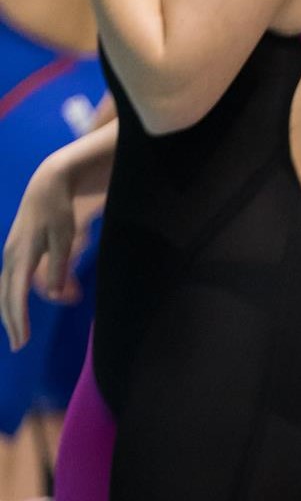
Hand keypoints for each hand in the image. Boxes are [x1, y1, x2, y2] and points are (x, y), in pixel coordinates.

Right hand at [0, 158, 80, 351]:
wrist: (48, 184)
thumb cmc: (59, 211)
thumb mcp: (65, 237)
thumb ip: (59, 266)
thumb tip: (53, 294)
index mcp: (21, 257)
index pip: (16, 296)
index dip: (18, 319)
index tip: (22, 340)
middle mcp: (11, 258)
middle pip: (7, 296)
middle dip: (12, 321)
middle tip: (19, 344)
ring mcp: (13, 253)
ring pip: (9, 288)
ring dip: (17, 308)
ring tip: (23, 328)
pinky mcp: (19, 250)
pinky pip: (17, 277)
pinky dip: (25, 291)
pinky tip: (40, 297)